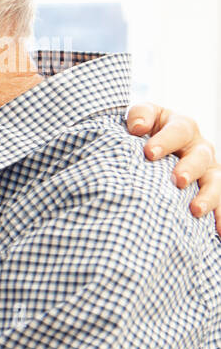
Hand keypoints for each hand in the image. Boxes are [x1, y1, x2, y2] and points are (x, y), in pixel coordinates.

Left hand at [127, 102, 220, 234]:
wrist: (150, 149)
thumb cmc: (142, 132)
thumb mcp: (141, 118)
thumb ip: (139, 116)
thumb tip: (136, 128)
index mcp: (181, 127)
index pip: (179, 130)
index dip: (166, 140)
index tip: (149, 153)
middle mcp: (198, 147)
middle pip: (201, 156)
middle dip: (190, 168)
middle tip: (178, 181)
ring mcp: (207, 170)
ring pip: (215, 181)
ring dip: (208, 196)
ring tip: (195, 211)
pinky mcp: (209, 190)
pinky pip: (220, 203)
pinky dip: (220, 217)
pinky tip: (218, 232)